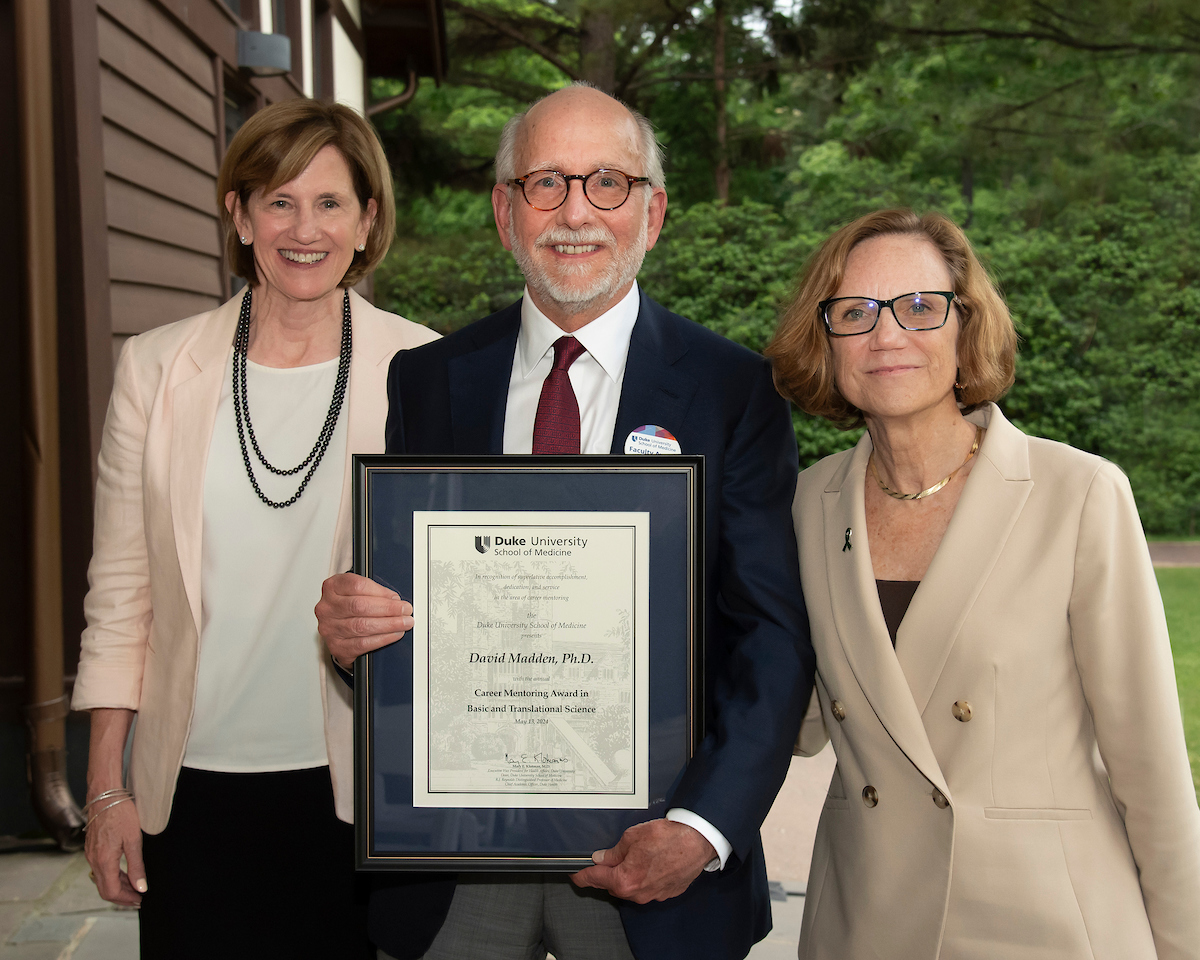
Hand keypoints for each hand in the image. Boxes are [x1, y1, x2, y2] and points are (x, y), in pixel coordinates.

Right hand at [84, 797, 145, 905]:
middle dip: (122, 897)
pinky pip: (100, 869)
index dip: (125, 900)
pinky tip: (125, 873)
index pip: (111, 892)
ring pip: (102, 880)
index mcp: (104, 861)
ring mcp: (91, 855)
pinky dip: (113, 875)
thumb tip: (141, 887)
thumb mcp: (134, 840)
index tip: (140, 901)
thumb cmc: (120, 813)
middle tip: (139, 898)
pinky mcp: (92, 849)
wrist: (105, 795)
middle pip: (105, 889)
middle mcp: (93, 861)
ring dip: (118, 886)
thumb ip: (136, 866)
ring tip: (135, 888)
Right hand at [315, 573, 413, 668]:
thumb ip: (373, 592)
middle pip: (360, 606)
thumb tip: (395, 600)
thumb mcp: (357, 591)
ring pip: (362, 626)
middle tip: (405, 611)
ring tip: (404, 623)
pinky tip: (394, 634)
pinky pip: (362, 643)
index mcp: (333, 587)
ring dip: (388, 625)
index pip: (358, 586)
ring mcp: (330, 628)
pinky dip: (382, 639)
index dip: (381, 592)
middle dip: (388, 609)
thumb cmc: (349, 607)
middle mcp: (327, 607)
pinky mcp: (337, 646)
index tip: (397, 598)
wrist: (336, 629)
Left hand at [570, 819, 715, 903]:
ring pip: (631, 887)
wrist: (697, 841)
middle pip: (612, 885)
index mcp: (625, 880)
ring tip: (637, 854)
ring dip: (628, 874)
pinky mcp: (666, 893)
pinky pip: (648, 887)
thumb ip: (613, 852)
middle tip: (608, 857)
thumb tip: (602, 858)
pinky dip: (645, 876)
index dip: (581, 875)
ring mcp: (653, 895)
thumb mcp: (632, 837)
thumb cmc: (669, 838)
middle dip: (607, 872)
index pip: (594, 879)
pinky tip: (650, 861)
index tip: (575, 873)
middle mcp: (638, 893)